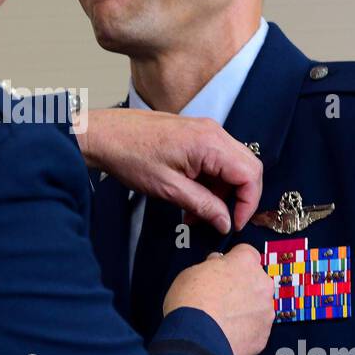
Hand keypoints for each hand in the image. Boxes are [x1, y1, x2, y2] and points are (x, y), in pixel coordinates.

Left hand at [76, 107, 262, 233]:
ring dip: (221, 193)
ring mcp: (205, 132)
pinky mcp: (195, 136)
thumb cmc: (130, 155)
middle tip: (219, 220)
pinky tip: (191, 198)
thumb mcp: (169, 189)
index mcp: (210, 143)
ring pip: (232, 167)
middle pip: (247, 168)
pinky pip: (216, 161)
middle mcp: (213, 133)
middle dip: (237, 199)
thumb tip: (225, 222)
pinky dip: (210, 182)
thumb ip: (203, 206)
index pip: (250, 174)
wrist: (104, 135)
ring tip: (196, 213)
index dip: (248, 203)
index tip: (234, 223)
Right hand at [163, 245, 274, 354]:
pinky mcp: (264, 334)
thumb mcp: (191, 272)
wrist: (197, 338)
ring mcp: (266, 311)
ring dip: (246, 309)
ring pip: (258, 305)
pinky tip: (227, 334)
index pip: (247, 252)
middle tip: (221, 297)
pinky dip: (245, 331)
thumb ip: (210, 266)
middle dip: (243, 286)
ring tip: (223, 320)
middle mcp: (262, 283)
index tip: (224, 269)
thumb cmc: (190, 301)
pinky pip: (256, 329)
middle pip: (256, 280)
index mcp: (245, 262)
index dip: (234, 261)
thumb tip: (216, 265)